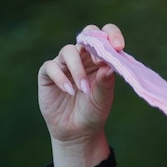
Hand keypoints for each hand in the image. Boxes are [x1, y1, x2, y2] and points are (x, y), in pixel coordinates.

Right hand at [38, 22, 124, 166]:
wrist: (77, 132)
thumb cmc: (93, 113)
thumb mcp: (103, 99)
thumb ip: (106, 83)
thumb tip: (108, 66)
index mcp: (98, 59)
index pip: (104, 37)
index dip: (111, 35)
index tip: (118, 46)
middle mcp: (81, 57)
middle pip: (86, 34)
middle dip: (93, 43)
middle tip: (99, 60)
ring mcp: (64, 64)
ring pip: (69, 51)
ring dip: (77, 69)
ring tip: (83, 90)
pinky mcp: (48, 74)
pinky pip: (51, 67)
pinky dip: (61, 78)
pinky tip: (69, 91)